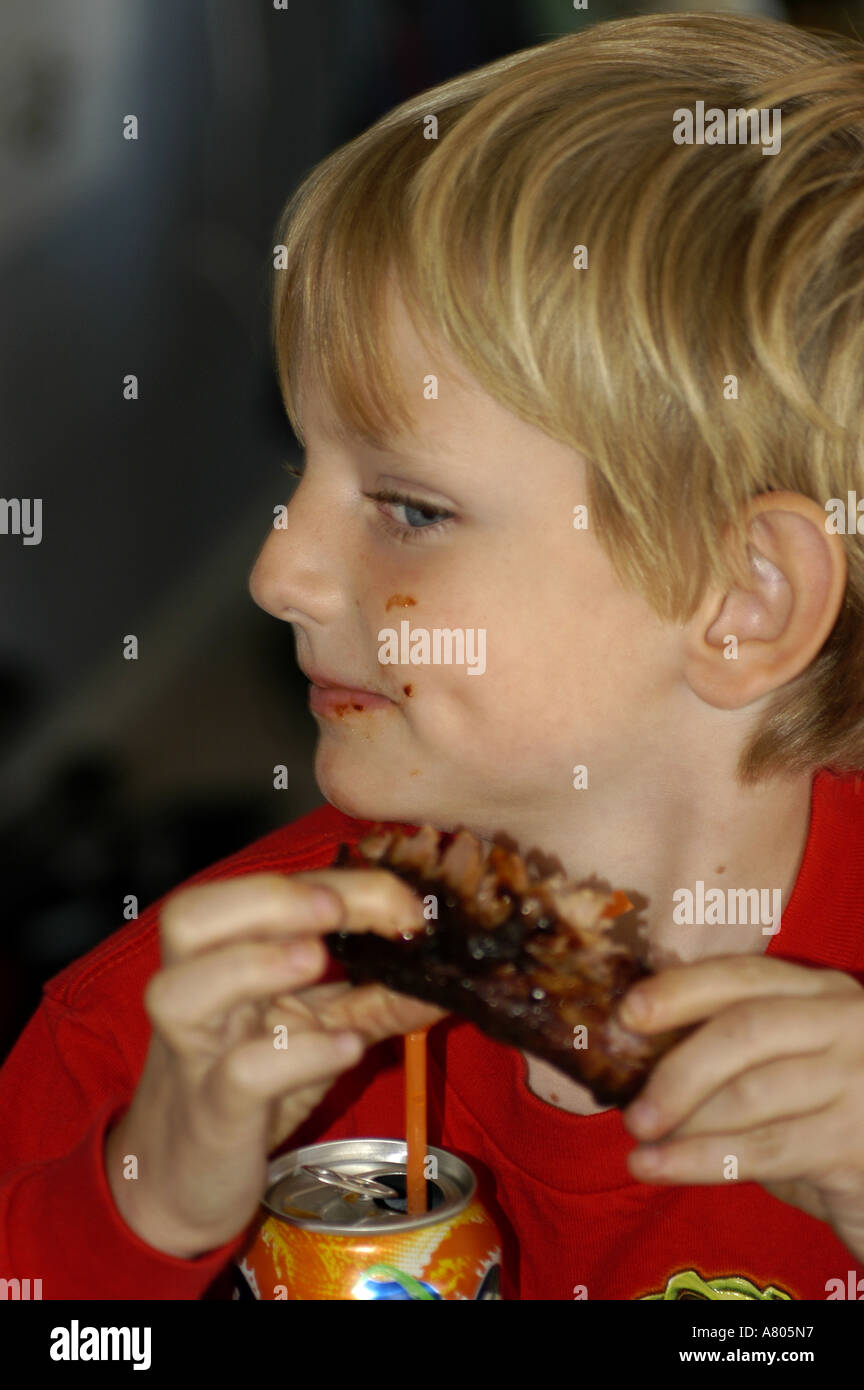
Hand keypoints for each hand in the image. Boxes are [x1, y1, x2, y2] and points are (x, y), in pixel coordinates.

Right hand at [104, 869, 443, 1258]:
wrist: (187, 1182)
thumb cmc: (254, 1088)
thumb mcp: (322, 1031)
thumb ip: (382, 997)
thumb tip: (454, 971)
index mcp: (225, 957)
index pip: (264, 894)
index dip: (336, 884)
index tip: (404, 902)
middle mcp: (199, 994)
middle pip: (189, 917)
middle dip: (268, 899)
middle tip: (334, 908)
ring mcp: (199, 1055)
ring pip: (183, 989)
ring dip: (253, 963)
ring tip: (316, 957)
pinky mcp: (214, 1116)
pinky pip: (240, 1074)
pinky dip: (295, 1054)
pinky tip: (346, 1047)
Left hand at [618, 955, 863, 1260]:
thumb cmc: (826, 1122)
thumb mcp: (786, 1071)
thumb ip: (731, 1056)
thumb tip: (637, 1060)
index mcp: (821, 992)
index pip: (744, 975)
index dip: (681, 989)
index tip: (627, 1013)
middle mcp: (847, 1022)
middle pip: (746, 1029)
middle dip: (679, 1069)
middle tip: (632, 1110)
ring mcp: (859, 1080)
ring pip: (752, 1093)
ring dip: (685, 1122)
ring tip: (639, 1144)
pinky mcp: (857, 1141)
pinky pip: (764, 1148)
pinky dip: (701, 1160)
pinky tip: (659, 1167)